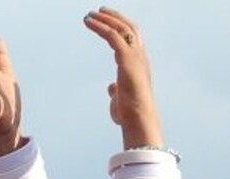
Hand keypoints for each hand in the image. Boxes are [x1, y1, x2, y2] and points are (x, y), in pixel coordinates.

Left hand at [83, 8, 161, 148]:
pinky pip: (112, 35)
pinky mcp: (127, 58)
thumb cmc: (129, 112)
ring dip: (105, 19)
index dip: (121, 28)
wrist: (137, 116)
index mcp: (139, 64)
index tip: (108, 21)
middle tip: (99, 10)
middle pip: (130, 28)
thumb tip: (111, 86)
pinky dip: (100, 26)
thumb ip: (116, 89)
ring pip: (121, 28)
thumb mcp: (121, 97)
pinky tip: (89, 22)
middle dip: (115, 17)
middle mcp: (140, 56)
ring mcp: (135, 56)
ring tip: (90, 14)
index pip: (132, 39)